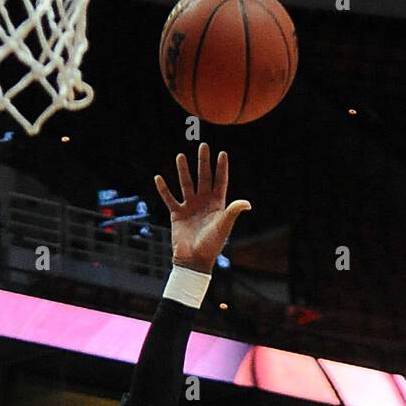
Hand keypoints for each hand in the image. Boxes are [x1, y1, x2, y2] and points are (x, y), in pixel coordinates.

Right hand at [154, 144, 251, 272]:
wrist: (194, 259)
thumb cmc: (212, 244)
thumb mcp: (224, 226)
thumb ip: (233, 212)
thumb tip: (247, 203)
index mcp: (217, 204)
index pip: (220, 182)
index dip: (221, 168)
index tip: (222, 153)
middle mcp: (203, 203)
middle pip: (203, 178)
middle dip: (203, 162)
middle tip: (203, 146)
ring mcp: (190, 207)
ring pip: (186, 184)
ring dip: (183, 170)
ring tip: (181, 156)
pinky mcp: (177, 214)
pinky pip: (169, 198)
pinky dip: (163, 189)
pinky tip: (158, 177)